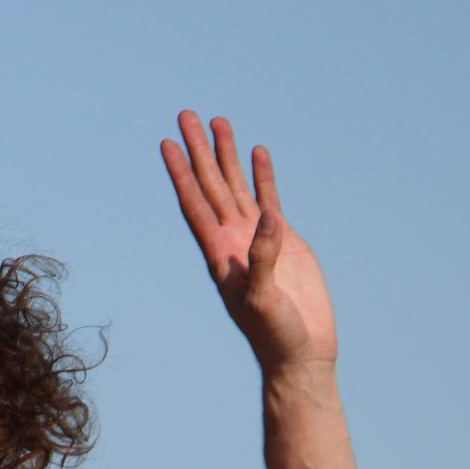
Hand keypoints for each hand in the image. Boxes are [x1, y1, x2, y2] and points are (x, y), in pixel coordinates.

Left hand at [161, 112, 336, 371]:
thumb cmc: (276, 336)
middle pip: (211, 185)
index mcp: (220, 255)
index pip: (195, 204)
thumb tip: (267, 218)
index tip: (168, 144)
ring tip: (219, 122)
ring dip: (226, 156)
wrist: (301, 354)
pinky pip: (268, 199)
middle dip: (198, 151)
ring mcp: (256, 239)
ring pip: (237, 187)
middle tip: (186, 114)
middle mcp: (232, 242)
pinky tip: (257, 152)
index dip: (181, 174)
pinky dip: (262, 176)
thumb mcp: (264, 301)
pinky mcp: (283, 242)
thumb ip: (263, 260)